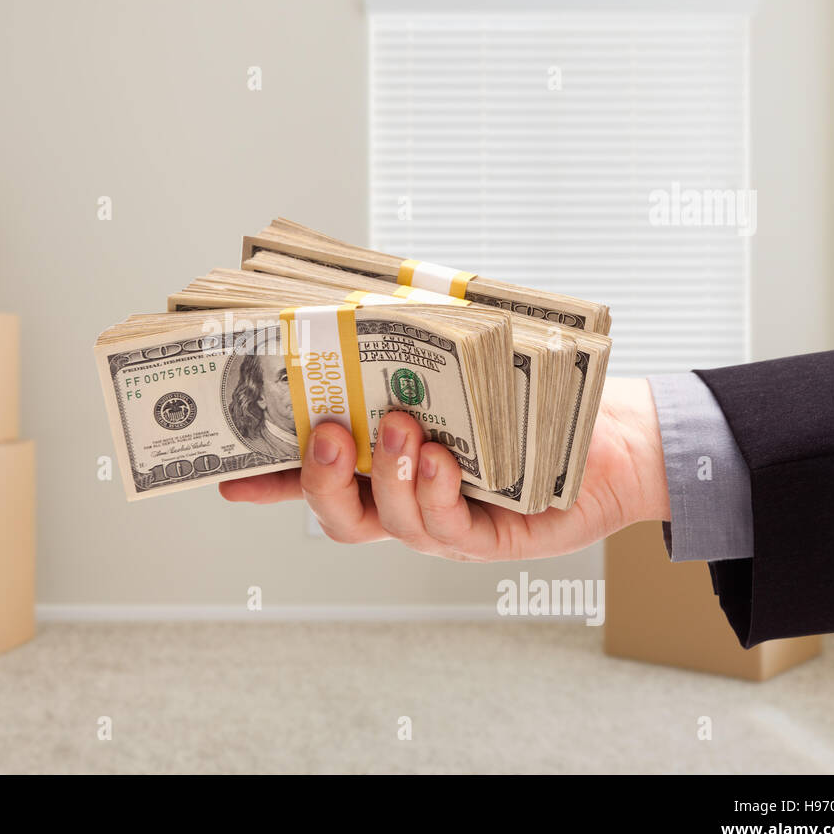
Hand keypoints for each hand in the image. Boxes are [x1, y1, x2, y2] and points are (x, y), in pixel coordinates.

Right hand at [219, 378, 670, 561]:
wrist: (607, 434)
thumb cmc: (526, 395)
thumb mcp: (460, 363)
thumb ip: (410, 344)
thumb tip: (367, 295)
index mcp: (383, 463)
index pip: (313, 475)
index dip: (268, 481)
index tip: (226, 476)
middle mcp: (402, 498)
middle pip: (338, 512)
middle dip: (319, 477)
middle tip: (325, 431)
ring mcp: (439, 521)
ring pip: (387, 519)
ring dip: (386, 472)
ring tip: (400, 427)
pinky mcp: (485, 537)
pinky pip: (446, 526)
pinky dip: (435, 492)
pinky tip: (440, 458)